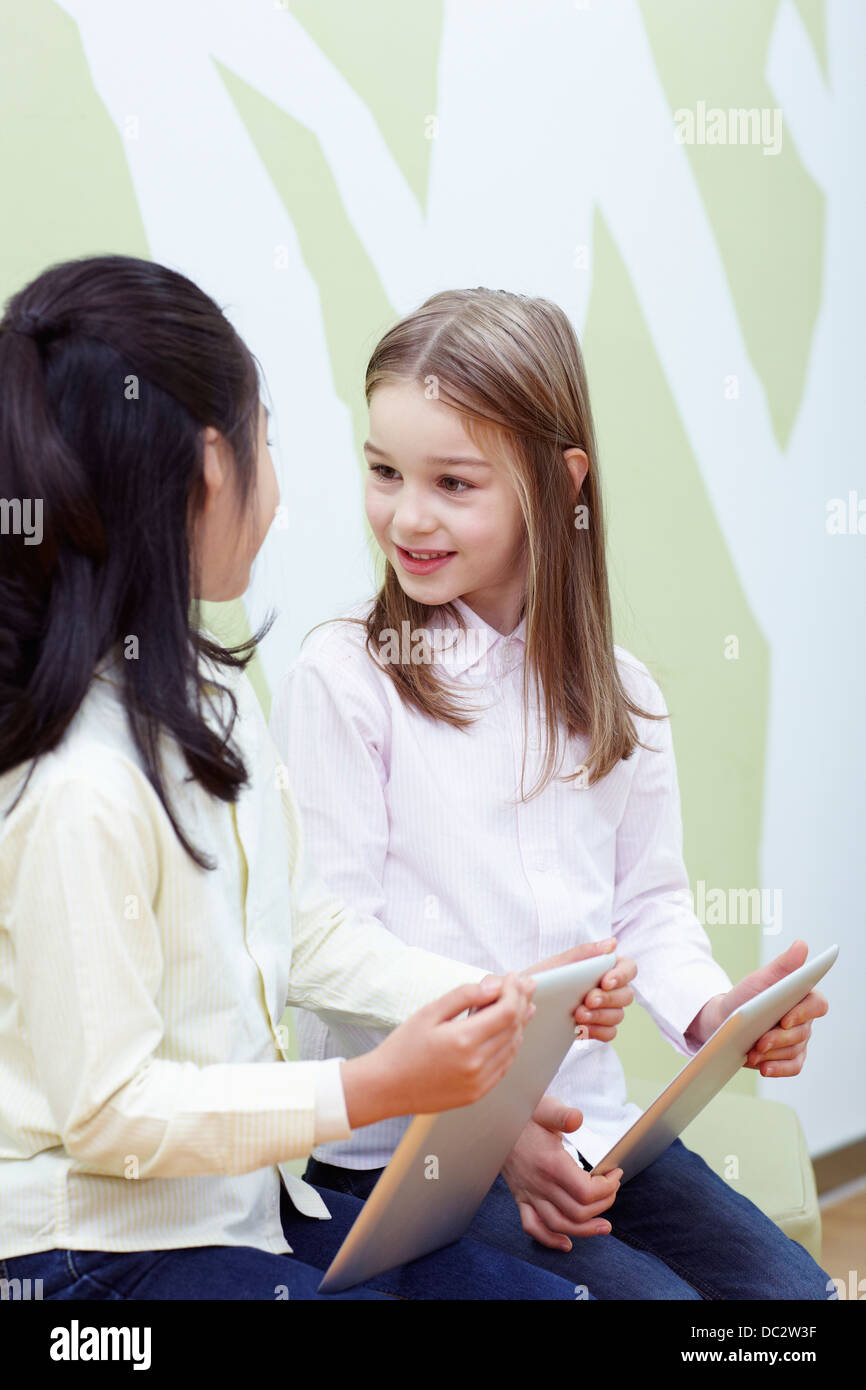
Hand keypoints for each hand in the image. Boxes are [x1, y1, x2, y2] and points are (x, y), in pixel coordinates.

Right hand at [341, 973, 534, 1127]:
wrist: (385, 1088)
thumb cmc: (403, 1047)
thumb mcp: (429, 1012)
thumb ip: (463, 996)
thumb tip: (494, 985)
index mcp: (463, 1040)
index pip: (507, 1011)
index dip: (515, 991)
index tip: (514, 976)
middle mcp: (476, 1064)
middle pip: (514, 1027)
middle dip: (522, 1002)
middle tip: (527, 985)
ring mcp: (479, 1082)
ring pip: (513, 1047)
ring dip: (519, 1024)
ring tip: (523, 1005)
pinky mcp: (477, 1093)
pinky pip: (504, 1066)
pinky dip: (510, 1045)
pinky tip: (509, 1032)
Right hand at [502, 1094, 621, 1249]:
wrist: (494, 1123)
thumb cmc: (522, 1115)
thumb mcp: (544, 1108)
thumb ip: (561, 1115)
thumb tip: (576, 1119)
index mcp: (550, 1164)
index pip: (586, 1191)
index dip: (607, 1188)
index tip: (615, 1175)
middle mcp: (540, 1184)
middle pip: (578, 1212)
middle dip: (603, 1205)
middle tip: (612, 1191)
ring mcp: (529, 1194)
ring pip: (560, 1225)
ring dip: (585, 1231)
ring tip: (603, 1226)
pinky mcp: (521, 1198)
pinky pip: (533, 1227)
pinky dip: (550, 1240)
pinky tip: (566, 1243)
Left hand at [516, 938, 636, 1040]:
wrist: (525, 1002)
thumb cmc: (545, 978)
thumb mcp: (560, 962)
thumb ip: (585, 952)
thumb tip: (612, 943)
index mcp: (605, 968)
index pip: (628, 968)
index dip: (621, 975)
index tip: (605, 981)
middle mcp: (609, 989)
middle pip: (627, 995)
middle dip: (607, 999)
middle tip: (587, 1000)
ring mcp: (606, 1010)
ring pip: (618, 1015)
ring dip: (600, 1016)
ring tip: (578, 1015)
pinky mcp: (598, 1028)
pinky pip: (610, 1033)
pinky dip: (597, 1031)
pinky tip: (581, 1028)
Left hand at [686, 940, 828, 1076]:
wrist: (725, 1022)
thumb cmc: (746, 998)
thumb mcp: (760, 980)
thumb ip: (783, 965)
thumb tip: (802, 945)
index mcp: (802, 997)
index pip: (817, 1005)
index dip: (803, 1013)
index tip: (785, 1019)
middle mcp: (804, 1020)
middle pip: (803, 1032)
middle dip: (779, 1038)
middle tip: (760, 1041)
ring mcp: (798, 1041)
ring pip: (795, 1050)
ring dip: (773, 1053)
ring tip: (753, 1053)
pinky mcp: (789, 1058)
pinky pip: (792, 1067)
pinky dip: (778, 1069)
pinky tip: (763, 1068)